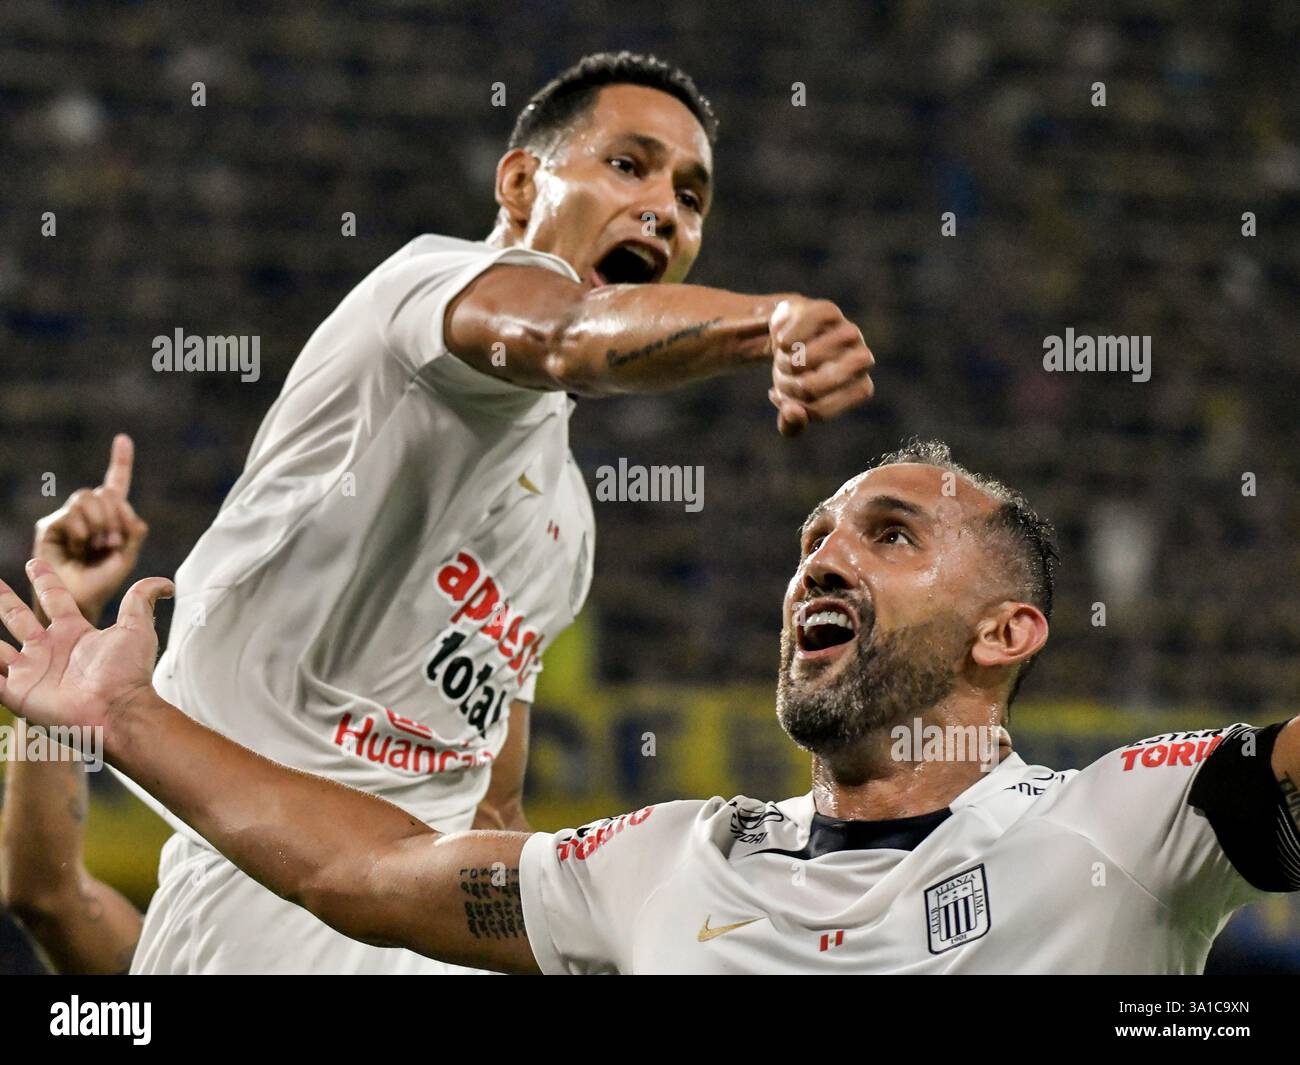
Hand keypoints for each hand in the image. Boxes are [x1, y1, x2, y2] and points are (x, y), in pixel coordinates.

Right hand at [0, 560, 171, 731]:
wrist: (117, 710)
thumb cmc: (128, 673)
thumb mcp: (137, 629)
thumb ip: (142, 601)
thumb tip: (166, 584)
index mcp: (73, 632)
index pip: (54, 599)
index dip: (45, 580)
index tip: (34, 562)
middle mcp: (49, 649)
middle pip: (18, 618)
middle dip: (3, 600)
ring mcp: (30, 671)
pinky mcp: (17, 692)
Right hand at [33, 435, 148, 622]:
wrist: (80, 601)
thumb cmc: (103, 582)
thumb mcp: (127, 558)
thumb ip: (134, 534)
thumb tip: (133, 516)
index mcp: (110, 517)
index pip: (116, 484)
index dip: (120, 461)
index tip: (123, 439)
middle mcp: (89, 513)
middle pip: (106, 491)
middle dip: (116, 516)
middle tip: (114, 543)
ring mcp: (69, 518)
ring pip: (88, 497)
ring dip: (100, 522)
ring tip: (98, 546)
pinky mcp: (50, 525)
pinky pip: (72, 513)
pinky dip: (82, 530)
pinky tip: (80, 546)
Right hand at [766, 298, 875, 436]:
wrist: (787, 337)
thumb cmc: (796, 377)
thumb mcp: (791, 405)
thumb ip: (793, 423)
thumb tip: (794, 413)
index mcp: (859, 385)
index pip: (832, 406)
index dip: (808, 406)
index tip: (791, 401)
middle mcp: (861, 358)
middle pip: (822, 382)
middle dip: (793, 385)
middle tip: (781, 381)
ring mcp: (847, 332)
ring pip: (810, 355)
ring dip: (786, 362)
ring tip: (781, 360)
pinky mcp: (828, 311)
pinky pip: (807, 327)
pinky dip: (787, 339)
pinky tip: (781, 342)